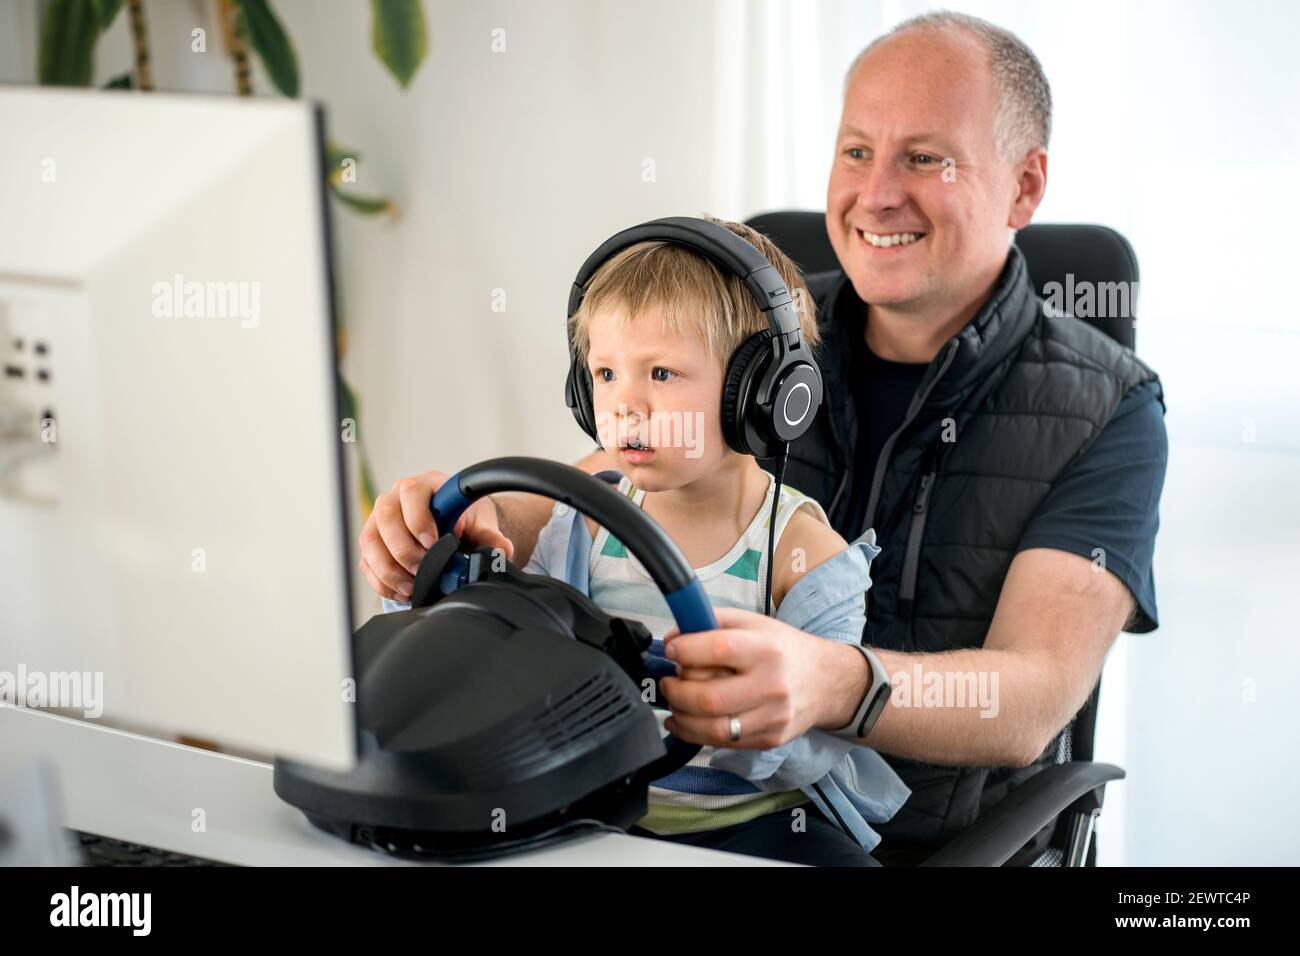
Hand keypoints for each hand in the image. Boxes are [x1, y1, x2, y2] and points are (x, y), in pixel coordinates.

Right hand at [358, 470, 514, 600]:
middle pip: (384, 517)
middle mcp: (395, 499)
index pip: (411, 492)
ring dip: (389, 569)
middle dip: (403, 549)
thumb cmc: (464, 518)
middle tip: (423, 569)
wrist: (455, 526)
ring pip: (370, 541)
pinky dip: (382, 582)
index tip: (433, 542)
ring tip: (412, 586)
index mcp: (424, 486)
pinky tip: (401, 592)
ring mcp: (379, 521)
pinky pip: (366, 563)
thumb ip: (489, 536)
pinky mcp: (373, 545)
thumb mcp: (480, 523)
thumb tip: (500, 549)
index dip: (418, 518)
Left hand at [658, 608, 836, 749]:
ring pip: (713, 728)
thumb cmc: (783, 649)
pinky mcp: (769, 739)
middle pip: (709, 698)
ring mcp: (772, 717)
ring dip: (681, 716)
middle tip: (668, 681)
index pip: (718, 650)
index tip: (672, 650)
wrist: (826, 681)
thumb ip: (712, 622)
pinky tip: (684, 721)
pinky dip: (694, 734)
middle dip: (676, 691)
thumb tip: (672, 639)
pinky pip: (723, 743)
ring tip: (674, 702)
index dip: (685, 651)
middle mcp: (771, 685)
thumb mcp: (753, 623)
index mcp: (766, 649)